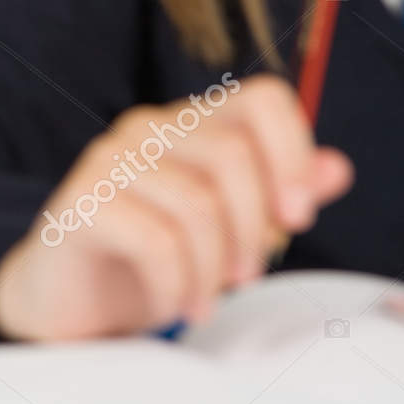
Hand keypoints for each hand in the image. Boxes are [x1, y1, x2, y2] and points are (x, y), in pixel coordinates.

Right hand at [0, 75, 353, 340]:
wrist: (67, 304)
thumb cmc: (148, 262)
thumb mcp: (227, 234)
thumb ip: (278, 198)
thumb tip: (336, 168)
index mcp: (187, 125)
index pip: (261, 99)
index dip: (293, 152)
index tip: (297, 217)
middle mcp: (145, 129)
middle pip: (232, 154)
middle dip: (254, 229)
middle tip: (247, 276)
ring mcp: (107, 161)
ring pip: (197, 203)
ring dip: (214, 270)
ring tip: (206, 302)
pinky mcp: (80, 203)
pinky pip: (155, 241)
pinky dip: (177, 285)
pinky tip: (174, 302)